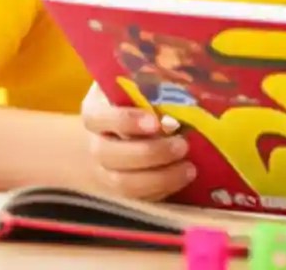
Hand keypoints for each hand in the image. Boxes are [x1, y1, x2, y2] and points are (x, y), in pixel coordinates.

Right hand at [80, 83, 193, 199]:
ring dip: (160, 178)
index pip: (100, 118)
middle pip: (112, 155)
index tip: (155, 121)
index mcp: (95, 112)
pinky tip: (182, 179)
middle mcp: (96, 145)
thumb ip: (152, 86)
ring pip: (124, 184)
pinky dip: (162, 192)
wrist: (119, 134)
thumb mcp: (138, 88)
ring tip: (189, 168)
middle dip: (151, 153)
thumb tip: (185, 86)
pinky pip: (138, 200)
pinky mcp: (121, 194)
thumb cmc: (136, 103)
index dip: (126, 121)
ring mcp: (105, 173)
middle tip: (183, 145)